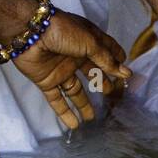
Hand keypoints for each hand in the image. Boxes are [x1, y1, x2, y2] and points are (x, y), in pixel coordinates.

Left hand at [12, 10, 130, 130]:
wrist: (30, 33)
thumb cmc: (63, 32)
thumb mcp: (90, 42)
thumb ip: (106, 60)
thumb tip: (125, 73)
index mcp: (87, 41)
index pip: (106, 52)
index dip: (116, 60)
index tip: (126, 73)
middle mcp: (76, 56)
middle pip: (92, 73)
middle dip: (102, 83)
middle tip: (112, 95)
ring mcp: (61, 70)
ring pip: (75, 90)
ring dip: (83, 104)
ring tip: (93, 117)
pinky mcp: (47, 81)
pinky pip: (57, 100)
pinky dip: (65, 113)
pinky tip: (75, 125)